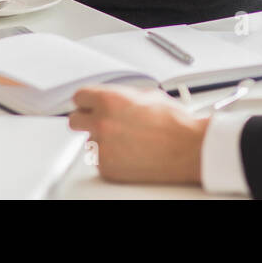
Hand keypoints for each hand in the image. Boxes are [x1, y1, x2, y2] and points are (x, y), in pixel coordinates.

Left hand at [68, 85, 208, 184]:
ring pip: (89, 141)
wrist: (186, 149)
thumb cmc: (174, 123)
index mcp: (110, 101)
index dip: (87, 101)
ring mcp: (102, 147)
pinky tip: (129, 153)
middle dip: (86, 120)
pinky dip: (111, 157)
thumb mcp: (148, 95)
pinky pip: (99, 159)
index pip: (79, 97)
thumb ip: (123, 96)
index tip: (89, 105)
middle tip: (100, 122)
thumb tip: (115, 98)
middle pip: (74, 120)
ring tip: (126, 140)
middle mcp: (102, 123)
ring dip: (102, 140)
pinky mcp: (107, 167)